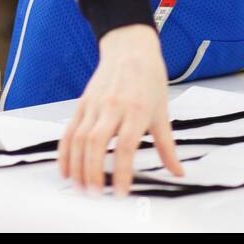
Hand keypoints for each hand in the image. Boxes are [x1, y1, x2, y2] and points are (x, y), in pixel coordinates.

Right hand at [58, 24, 183, 195]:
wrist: (130, 49)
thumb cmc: (149, 79)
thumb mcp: (162, 113)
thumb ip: (167, 146)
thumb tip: (178, 171)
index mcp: (138, 111)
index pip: (127, 146)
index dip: (123, 172)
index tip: (122, 192)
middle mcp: (114, 108)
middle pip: (97, 144)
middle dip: (94, 173)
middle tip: (96, 194)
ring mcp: (95, 105)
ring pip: (80, 139)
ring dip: (77, 167)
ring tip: (81, 188)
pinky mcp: (82, 104)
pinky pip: (69, 131)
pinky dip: (65, 153)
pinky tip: (67, 170)